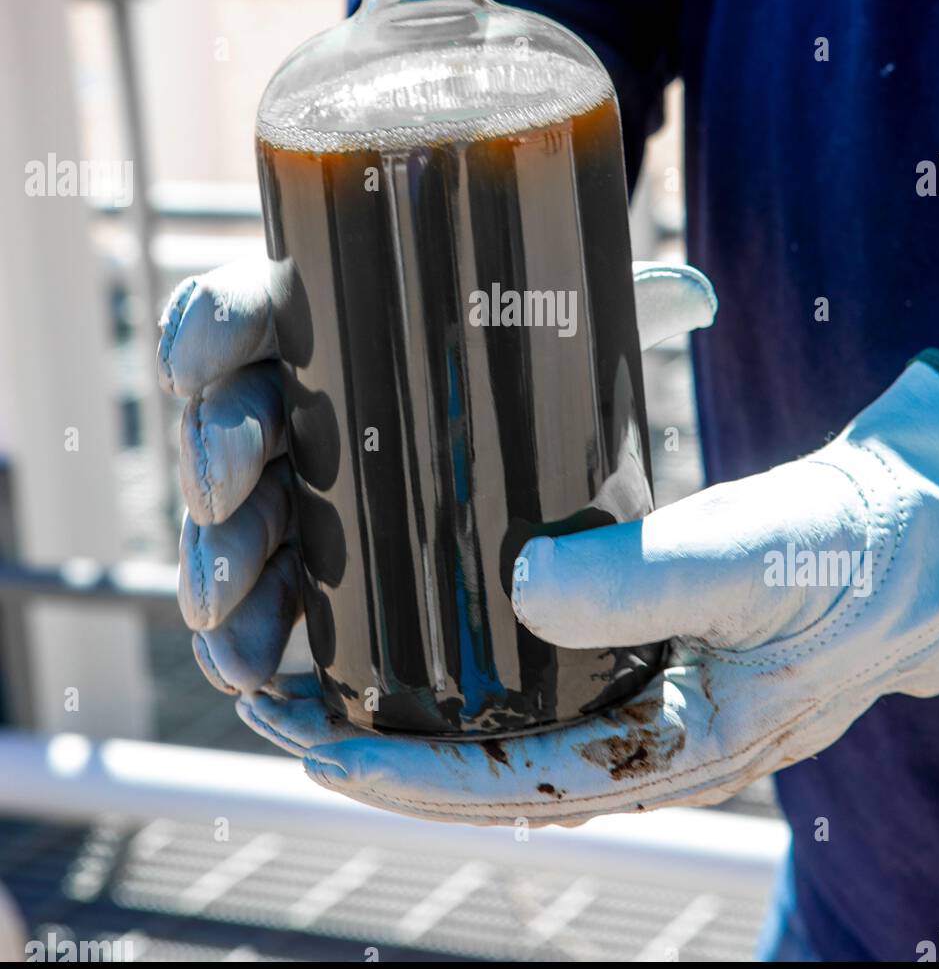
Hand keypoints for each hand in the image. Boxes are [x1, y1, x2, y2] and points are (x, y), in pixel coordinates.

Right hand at [156, 254, 716, 698]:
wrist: (580, 493)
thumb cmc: (567, 397)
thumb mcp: (586, 345)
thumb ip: (629, 308)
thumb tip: (699, 298)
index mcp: (343, 325)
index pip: (255, 307)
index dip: (214, 324)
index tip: (211, 356)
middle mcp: (308, 408)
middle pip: (230, 419)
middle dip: (211, 451)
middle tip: (229, 485)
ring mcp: (308, 495)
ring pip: (234, 522)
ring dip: (216, 559)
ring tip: (230, 605)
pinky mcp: (322, 576)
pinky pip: (264, 602)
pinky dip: (246, 636)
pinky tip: (251, 670)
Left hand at [237, 351, 938, 825]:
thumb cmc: (868, 548)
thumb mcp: (763, 557)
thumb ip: (650, 576)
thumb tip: (523, 585)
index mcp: (687, 746)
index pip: (520, 784)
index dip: (413, 775)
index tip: (318, 747)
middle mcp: (664, 740)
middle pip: (501, 772)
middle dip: (395, 755)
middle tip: (291, 716)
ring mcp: (667, 703)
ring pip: (522, 732)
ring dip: (430, 716)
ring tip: (339, 681)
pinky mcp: (670, 655)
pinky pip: (559, 687)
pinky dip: (487, 675)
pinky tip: (443, 642)